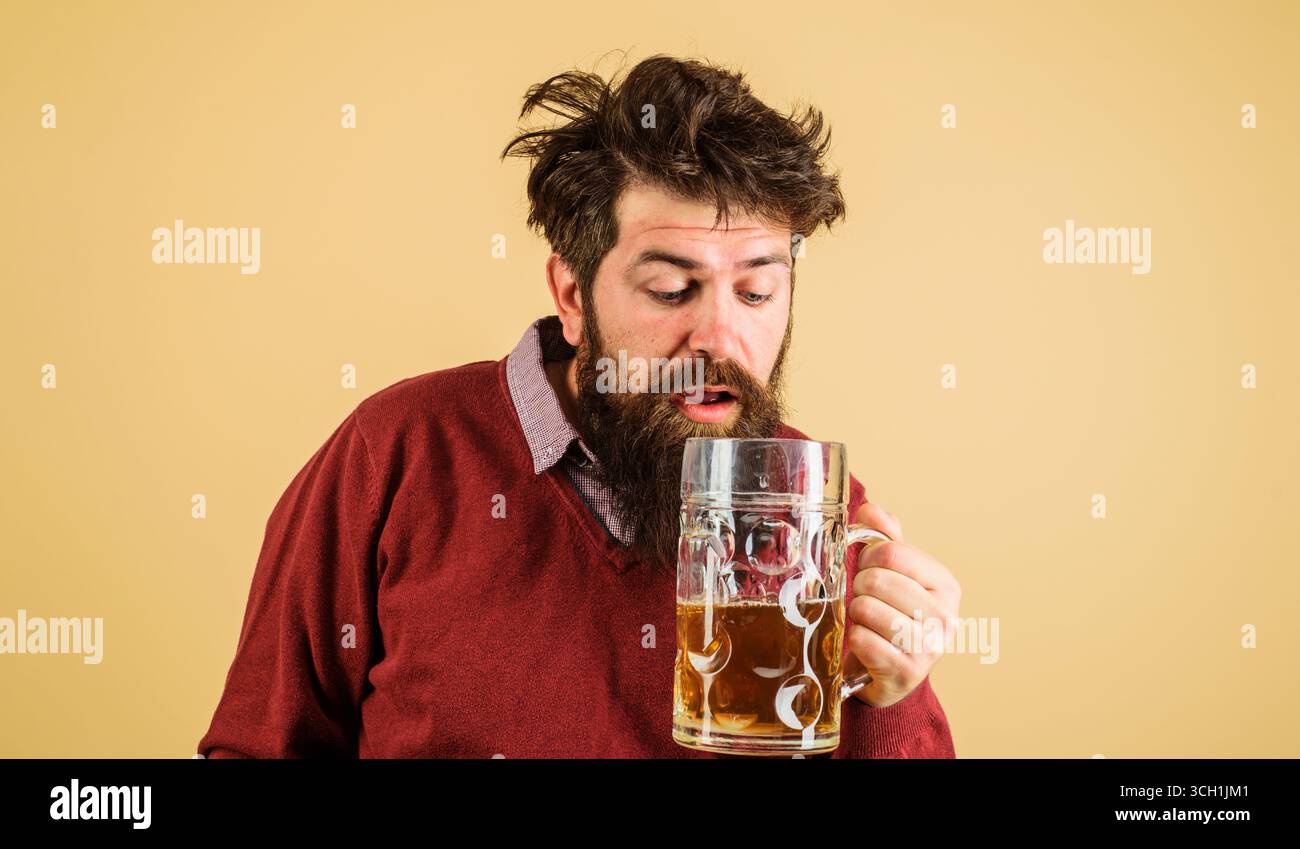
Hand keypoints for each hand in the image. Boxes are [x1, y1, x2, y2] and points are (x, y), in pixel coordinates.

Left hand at [843, 502, 960, 706]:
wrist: (892, 673)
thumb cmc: (893, 615)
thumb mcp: (895, 573)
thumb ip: (885, 537)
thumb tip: (870, 510)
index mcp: (947, 584)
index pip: (892, 552)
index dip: (869, 557)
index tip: (869, 568)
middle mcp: (945, 616)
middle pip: (877, 580)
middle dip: (859, 586)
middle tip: (864, 597)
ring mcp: (929, 648)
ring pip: (866, 608)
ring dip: (856, 613)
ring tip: (866, 620)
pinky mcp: (906, 673)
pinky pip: (861, 639)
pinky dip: (854, 638)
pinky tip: (865, 642)